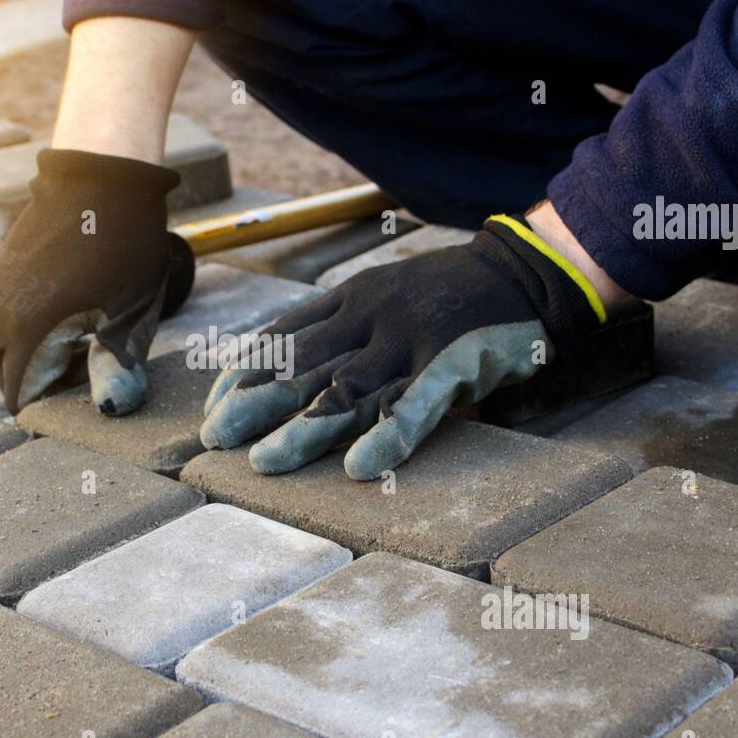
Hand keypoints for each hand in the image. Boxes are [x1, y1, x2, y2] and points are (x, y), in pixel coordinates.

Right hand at [0, 148, 191, 414]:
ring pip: (8, 349)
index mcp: (24, 331)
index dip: (55, 409)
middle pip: (12, 376)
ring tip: (92, 334)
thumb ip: (115, 369)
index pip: (22, 398)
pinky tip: (75, 312)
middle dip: (48, 384)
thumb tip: (110, 410)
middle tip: (96, 367)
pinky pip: (7, 322)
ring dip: (42, 356)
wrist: (101, 174)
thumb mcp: (130, 315)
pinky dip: (33, 332)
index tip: (89, 398)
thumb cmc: (124, 245)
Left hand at [198, 214, 606, 478]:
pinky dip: (387, 438)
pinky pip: (416, 407)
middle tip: (215, 438)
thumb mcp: (383, 289)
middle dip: (255, 404)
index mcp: (351, 299)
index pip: (284, 338)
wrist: (523, 270)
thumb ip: (338, 320)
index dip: (246, 374)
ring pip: (348, 391)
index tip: (213, 405)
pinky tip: (358, 467)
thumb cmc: (446, 288)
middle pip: (304, 368)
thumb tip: (279, 359)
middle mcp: (371, 318)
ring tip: (264, 463)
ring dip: (304, 431)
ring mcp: (410, 342)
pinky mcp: (451, 365)